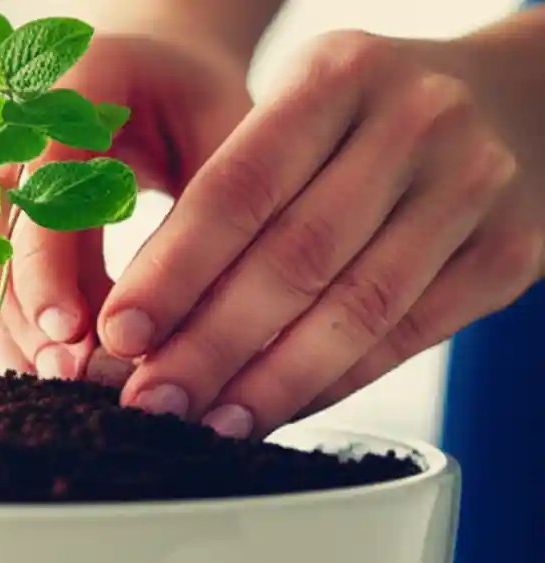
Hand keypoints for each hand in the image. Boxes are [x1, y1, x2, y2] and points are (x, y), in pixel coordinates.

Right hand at [0, 32, 252, 384]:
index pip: (36, 186)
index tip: (71, 330)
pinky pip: (2, 286)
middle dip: (31, 316)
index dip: (46, 265)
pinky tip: (70, 372)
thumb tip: (197, 316)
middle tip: (74, 377)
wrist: (153, 76)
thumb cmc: (196, 100)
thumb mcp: (224, 130)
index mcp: (67, 93)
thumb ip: (212, 206)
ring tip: (75, 386)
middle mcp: (13, 137)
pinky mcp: (3, 224)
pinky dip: (33, 331)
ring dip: (28, 332)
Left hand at [98, 31, 543, 437]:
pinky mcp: (510, 253)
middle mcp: (414, 121)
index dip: (173, 271)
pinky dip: (333, 384)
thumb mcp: (298, 114)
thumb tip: (141, 319)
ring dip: (270, 382)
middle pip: (294, 258)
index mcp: (338, 75)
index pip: (237, 189)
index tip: (121, 333)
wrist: (520, 102)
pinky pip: (406, 338)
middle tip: (152, 399)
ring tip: (208, 424)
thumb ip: (230, 200)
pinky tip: (275, 411)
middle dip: (210, 343)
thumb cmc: (368, 119)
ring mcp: (472, 187)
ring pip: (355, 310)